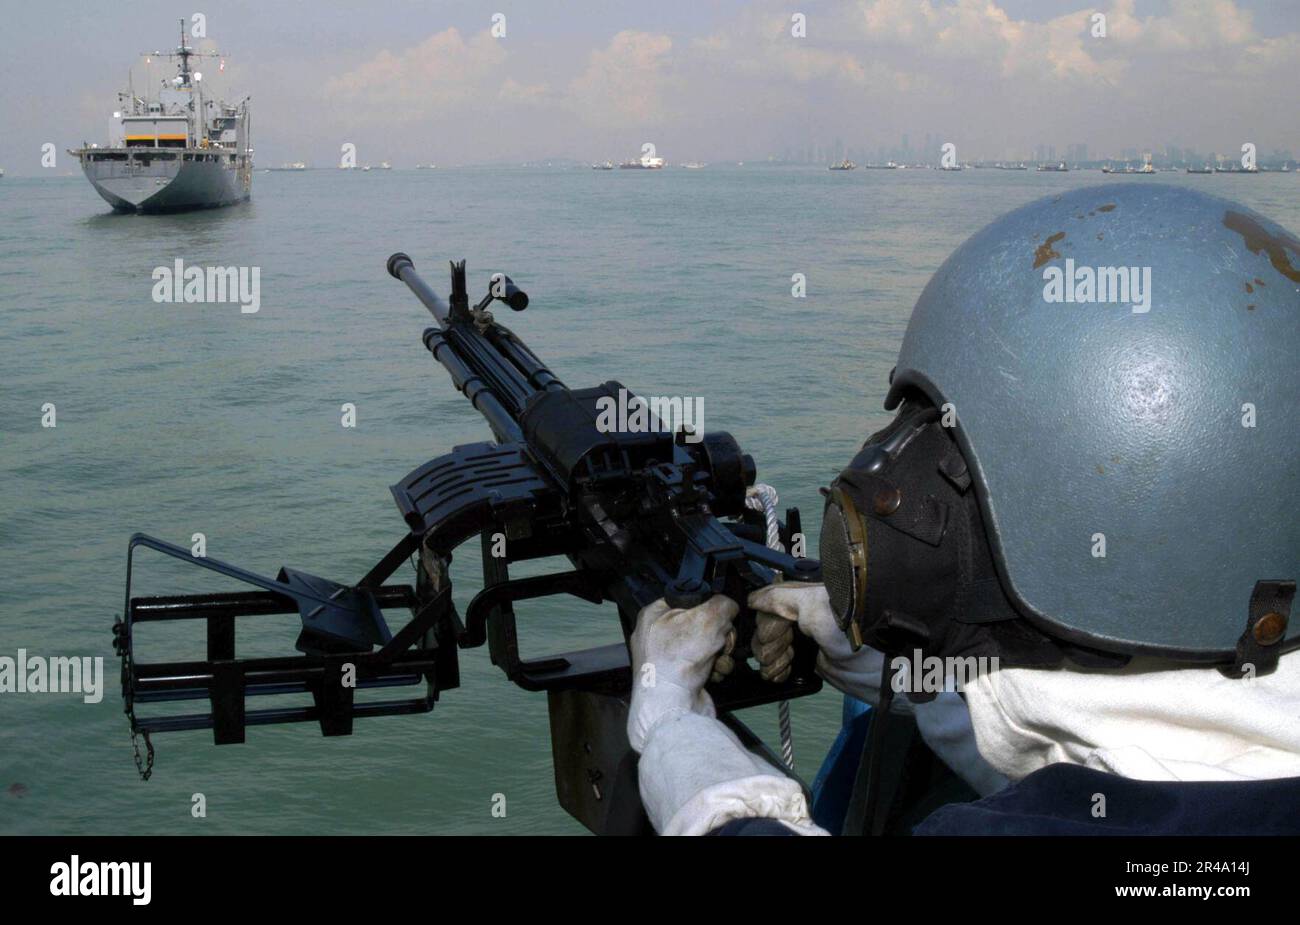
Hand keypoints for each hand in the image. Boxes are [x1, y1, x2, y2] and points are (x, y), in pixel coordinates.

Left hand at [628, 595, 737, 752]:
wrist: (671, 710)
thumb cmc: (675, 664)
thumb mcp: (706, 619)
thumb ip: (722, 604)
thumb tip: (729, 605)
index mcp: (655, 614)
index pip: (690, 599)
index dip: (709, 607)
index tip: (718, 615)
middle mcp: (659, 635)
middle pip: (703, 623)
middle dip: (719, 634)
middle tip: (719, 642)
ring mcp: (670, 658)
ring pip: (709, 645)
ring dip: (721, 653)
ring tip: (715, 661)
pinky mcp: (682, 677)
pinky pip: (708, 665)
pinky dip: (716, 670)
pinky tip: (712, 674)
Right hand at [747, 582, 856, 681]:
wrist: (874, 669)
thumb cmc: (847, 631)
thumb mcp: (814, 607)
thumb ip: (780, 599)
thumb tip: (752, 600)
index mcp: (802, 597)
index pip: (766, 605)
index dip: (766, 622)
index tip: (775, 635)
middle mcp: (797, 616)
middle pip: (763, 627)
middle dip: (768, 643)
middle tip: (786, 649)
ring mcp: (799, 640)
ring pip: (765, 648)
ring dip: (770, 659)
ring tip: (786, 663)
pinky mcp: (801, 661)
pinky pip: (774, 664)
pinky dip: (773, 670)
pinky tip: (781, 673)